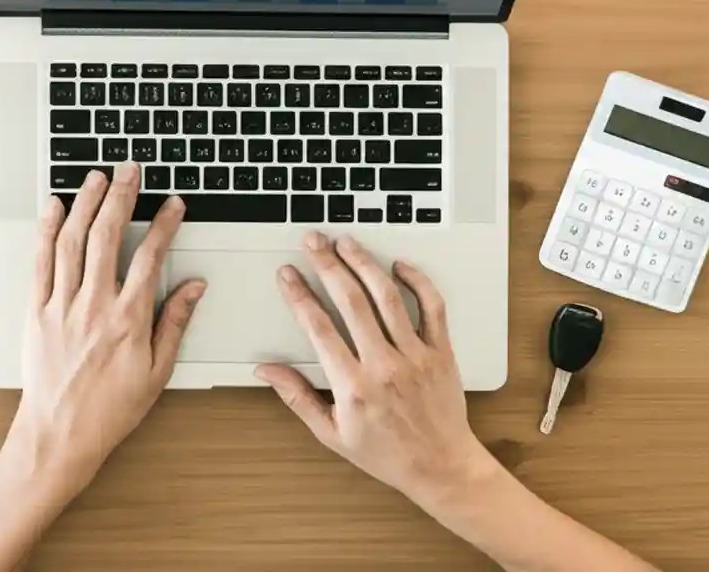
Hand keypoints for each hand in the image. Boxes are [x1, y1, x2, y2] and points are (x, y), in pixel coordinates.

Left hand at [11, 163, 205, 495]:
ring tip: (96, 177)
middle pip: (108, 236)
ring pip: (72, 241)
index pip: (151, 256)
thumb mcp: (158, 371)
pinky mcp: (36, 311)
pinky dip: (47, 231)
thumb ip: (175, 322)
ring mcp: (61, 306)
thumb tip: (194, 286)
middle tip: (130, 171)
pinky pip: (40, 262)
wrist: (59, 434)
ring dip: (85, 203)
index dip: (164, 224)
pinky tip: (54, 208)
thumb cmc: (110, 409)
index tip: (172, 205)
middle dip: (120, 196)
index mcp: (128, 319)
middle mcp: (94, 305)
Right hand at [255, 232, 489, 505]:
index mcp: (352, 386)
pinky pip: (432, 307)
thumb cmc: (386, 454)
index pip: (318, 327)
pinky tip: (400, 265)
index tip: (287, 274)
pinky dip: (418, 281)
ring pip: (387, 296)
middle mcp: (384, 365)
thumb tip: (267, 371)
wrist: (440, 466)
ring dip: (364, 263)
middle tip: (313, 241)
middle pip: (350, 301)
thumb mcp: (331, 433)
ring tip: (346, 242)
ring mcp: (415, 355)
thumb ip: (297, 397)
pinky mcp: (441, 351)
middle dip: (327, 264)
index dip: (298, 295)